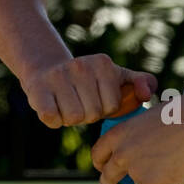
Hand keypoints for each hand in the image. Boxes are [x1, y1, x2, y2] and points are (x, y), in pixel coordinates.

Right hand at [20, 53, 155, 127]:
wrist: (46, 69)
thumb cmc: (86, 81)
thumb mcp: (115, 77)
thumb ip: (139, 83)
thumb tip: (146, 94)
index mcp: (102, 63)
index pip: (112, 106)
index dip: (103, 108)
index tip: (94, 97)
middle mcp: (80, 65)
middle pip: (92, 113)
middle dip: (86, 113)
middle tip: (77, 100)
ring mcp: (57, 76)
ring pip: (73, 118)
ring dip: (69, 117)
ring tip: (65, 102)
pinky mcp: (38, 89)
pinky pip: (52, 118)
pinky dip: (53, 120)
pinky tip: (52, 106)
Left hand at [91, 96, 183, 183]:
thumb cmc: (180, 114)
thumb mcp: (147, 118)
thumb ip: (138, 135)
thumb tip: (143, 146)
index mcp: (119, 134)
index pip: (98, 153)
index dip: (100, 164)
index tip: (104, 169)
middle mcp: (122, 154)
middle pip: (108, 177)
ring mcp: (136, 173)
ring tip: (171, 182)